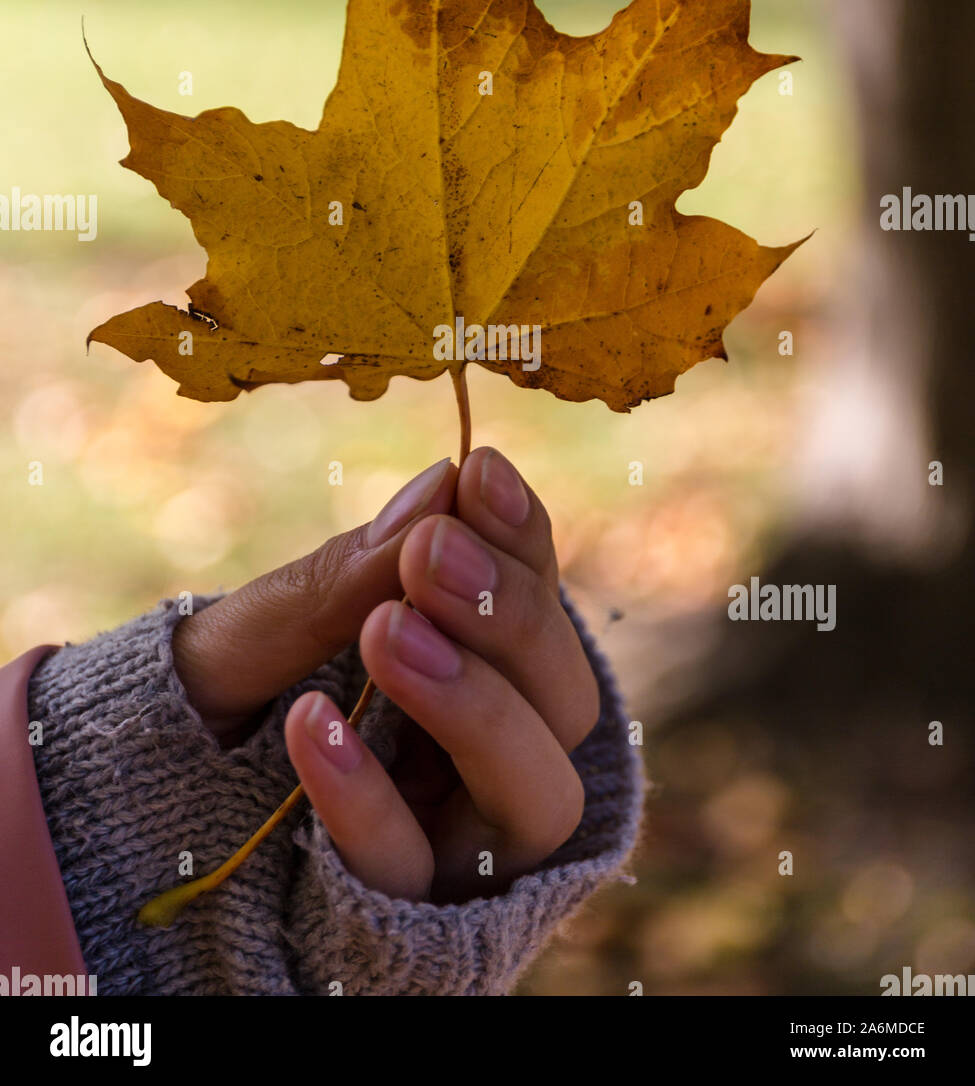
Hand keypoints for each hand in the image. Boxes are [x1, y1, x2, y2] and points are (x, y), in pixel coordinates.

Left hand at [173, 448, 599, 903]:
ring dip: (478, 707)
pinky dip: (369, 798)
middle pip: (566, 703)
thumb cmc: (219, 703)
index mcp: (473, 676)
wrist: (140, 810)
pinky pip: (411, 871)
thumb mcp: (261, 630)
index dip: (523, 542)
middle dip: (510, 620)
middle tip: (430, 556)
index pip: (539, 607)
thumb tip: (442, 486)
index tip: (481, 474)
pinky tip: (310, 724)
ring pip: (540, 798)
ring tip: (387, 633)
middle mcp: (489, 762)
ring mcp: (456, 842)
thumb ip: (341, 578)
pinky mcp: (400, 912)